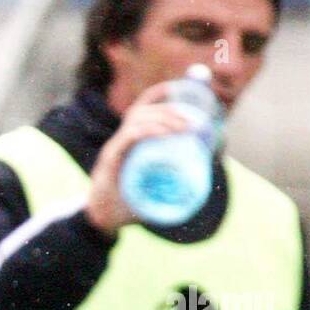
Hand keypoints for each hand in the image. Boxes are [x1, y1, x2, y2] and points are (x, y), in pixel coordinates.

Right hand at [85, 81, 189, 234]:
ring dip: (163, 119)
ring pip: (137, 119)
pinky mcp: (110, 159)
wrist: (102, 221)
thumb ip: (176, 176)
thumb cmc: (127, 205)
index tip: (179, 87)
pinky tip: (165, 133)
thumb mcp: (155, 187)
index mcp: (128, 142)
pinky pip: (128, 136)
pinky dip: (148, 131)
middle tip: (194, 122)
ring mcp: (114, 148)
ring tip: (184, 128)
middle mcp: (120, 140)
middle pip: (143, 111)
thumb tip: (207, 170)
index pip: (142, 108)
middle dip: (170, 110)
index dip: (158, 93)